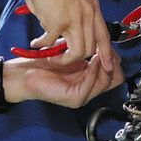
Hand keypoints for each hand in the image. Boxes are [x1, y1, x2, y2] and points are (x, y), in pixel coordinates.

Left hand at [6, 51, 123, 107]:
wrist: (25, 74)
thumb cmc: (44, 63)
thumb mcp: (71, 52)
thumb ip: (88, 50)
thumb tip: (104, 42)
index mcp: (89, 78)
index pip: (115, 72)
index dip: (114, 58)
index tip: (108, 45)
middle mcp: (88, 88)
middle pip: (116, 78)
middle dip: (113, 61)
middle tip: (106, 50)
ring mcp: (83, 95)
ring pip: (106, 82)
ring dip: (104, 65)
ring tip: (98, 53)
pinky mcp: (75, 98)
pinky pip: (91, 85)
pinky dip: (93, 71)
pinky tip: (91, 60)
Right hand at [22, 0, 113, 69]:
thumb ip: (80, 14)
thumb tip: (72, 32)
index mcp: (93, 7)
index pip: (104, 36)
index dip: (106, 53)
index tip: (108, 66)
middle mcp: (88, 15)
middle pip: (90, 49)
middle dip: (75, 58)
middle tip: (62, 58)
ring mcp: (75, 20)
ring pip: (77, 52)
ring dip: (62, 58)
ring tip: (50, 55)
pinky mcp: (58, 23)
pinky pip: (51, 43)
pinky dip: (42, 45)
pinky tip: (36, 43)